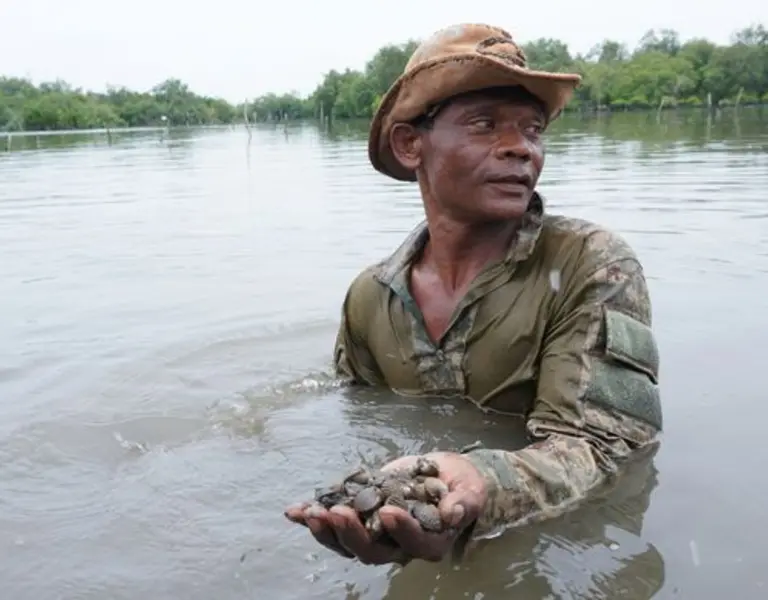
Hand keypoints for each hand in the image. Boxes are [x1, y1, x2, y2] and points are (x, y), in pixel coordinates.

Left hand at [284, 451, 487, 564]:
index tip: (387, 512)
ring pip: (347, 543)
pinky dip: (312, 518)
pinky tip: (293, 511)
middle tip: (337, 512)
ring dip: (326, 531)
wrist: (447, 477)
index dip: (400, 531)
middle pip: (372, 550)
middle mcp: (398, 545)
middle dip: (352, 534)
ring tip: (310, 514)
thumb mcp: (471, 491)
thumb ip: (464, 503)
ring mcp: (376, 533)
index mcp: (429, 542)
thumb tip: (453, 513)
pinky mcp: (360, 518)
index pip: (414, 543)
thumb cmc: (462, 487)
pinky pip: (334, 525)